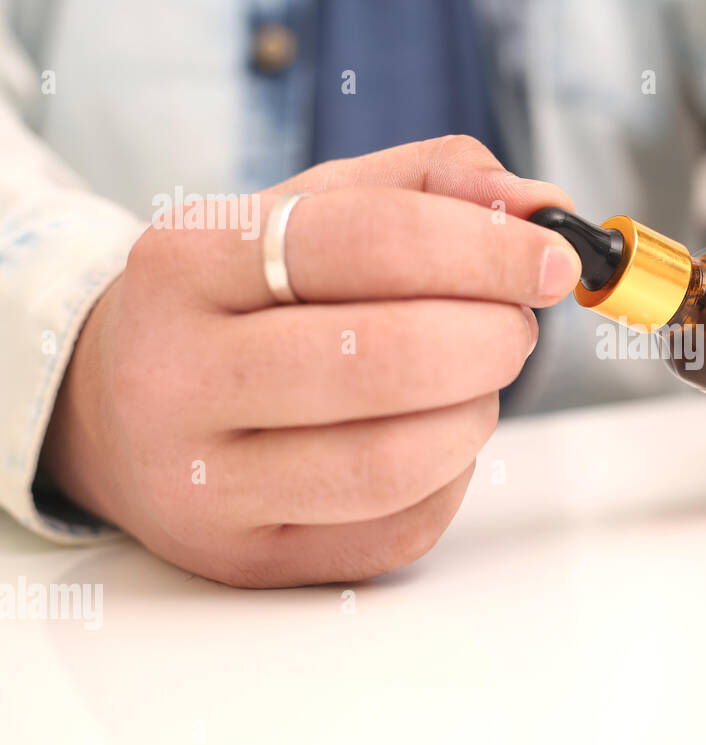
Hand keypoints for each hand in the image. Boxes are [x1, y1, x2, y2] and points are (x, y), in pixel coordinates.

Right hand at [39, 136, 580, 585]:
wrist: (114, 410)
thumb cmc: (236, 302)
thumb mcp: (304, 210)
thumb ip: (428, 185)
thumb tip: (542, 208)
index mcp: (188, 262)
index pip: (369, 243)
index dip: (486, 250)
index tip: (552, 260)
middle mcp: (178, 376)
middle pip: (387, 360)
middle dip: (491, 337)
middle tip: (513, 326)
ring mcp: (205, 484)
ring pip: (395, 462)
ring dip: (476, 414)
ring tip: (471, 382)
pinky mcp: (248, 559)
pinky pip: (399, 529)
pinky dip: (449, 478)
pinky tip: (428, 441)